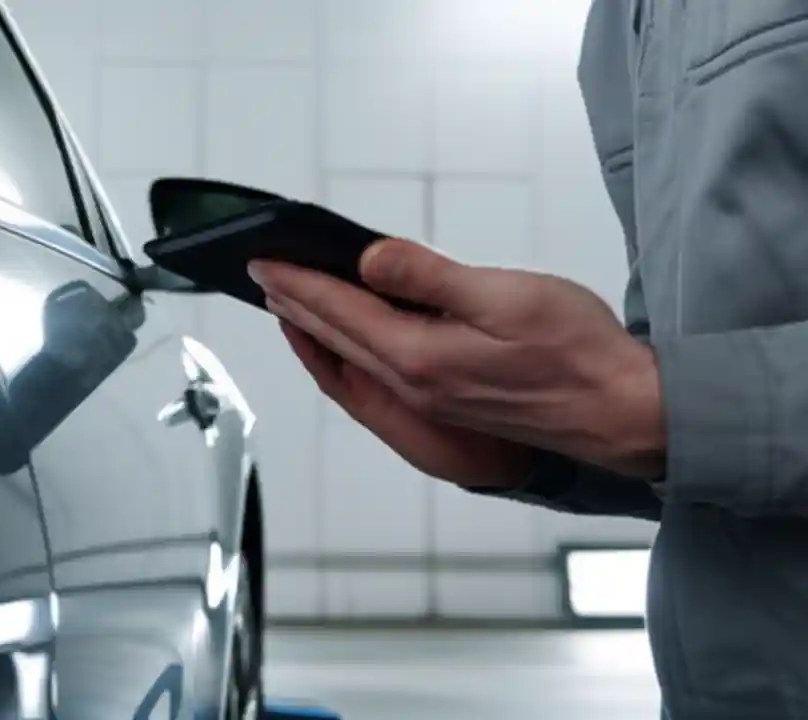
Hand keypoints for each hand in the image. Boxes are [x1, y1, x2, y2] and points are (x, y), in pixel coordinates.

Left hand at [251, 238, 665, 479]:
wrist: (623, 413)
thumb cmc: (577, 353)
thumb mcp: (504, 297)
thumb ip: (429, 278)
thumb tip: (368, 259)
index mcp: (419, 357)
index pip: (339, 312)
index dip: (298, 282)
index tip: (264, 259)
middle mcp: (413, 386)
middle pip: (335, 340)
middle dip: (294, 305)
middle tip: (263, 276)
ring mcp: (428, 401)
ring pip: (352, 361)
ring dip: (316, 330)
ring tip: (292, 305)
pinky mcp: (447, 406)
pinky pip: (376, 376)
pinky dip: (349, 352)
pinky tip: (353, 342)